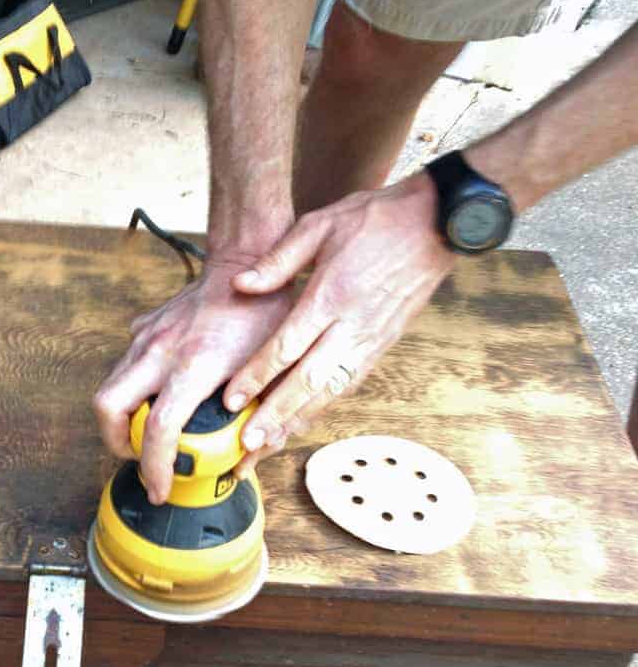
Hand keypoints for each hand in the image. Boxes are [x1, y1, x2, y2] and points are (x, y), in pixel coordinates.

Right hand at [93, 255, 294, 502]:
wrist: (243, 260)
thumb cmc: (264, 311)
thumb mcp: (277, 370)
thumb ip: (268, 419)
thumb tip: (249, 460)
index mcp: (195, 365)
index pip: (159, 428)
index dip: (154, 468)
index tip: (160, 489)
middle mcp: (160, 351)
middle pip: (108, 408)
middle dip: (116, 443)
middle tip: (141, 458)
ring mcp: (146, 337)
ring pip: (109, 388)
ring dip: (121, 418)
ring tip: (150, 434)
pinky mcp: (142, 328)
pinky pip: (124, 367)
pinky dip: (133, 389)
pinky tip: (161, 392)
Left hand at [223, 172, 454, 472]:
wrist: (434, 224)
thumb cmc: (374, 219)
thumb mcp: (320, 224)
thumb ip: (278, 259)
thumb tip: (240, 285)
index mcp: (331, 294)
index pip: (287, 346)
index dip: (257, 376)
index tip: (232, 400)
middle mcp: (352, 326)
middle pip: (307, 381)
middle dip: (275, 415)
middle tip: (246, 444)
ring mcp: (370, 340)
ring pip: (330, 391)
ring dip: (297, 421)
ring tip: (268, 447)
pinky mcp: (381, 346)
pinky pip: (347, 385)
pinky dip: (321, 408)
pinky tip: (300, 423)